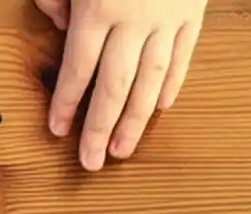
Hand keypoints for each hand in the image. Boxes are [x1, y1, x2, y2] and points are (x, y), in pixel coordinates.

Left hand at [35, 0, 205, 170]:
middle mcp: (134, 18)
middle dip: (100, 128)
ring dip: (136, 119)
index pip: (78, 67)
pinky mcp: (193, 10)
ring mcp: (167, 17)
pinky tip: (159, 109)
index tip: (57, 130)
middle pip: (115, 85)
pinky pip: (183, 55)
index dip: (66, 102)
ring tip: (122, 149)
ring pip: (151, 78)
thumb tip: (60, 25)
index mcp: (98, 7)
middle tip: (90, 162)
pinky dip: (172, 84)